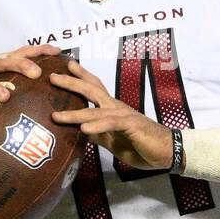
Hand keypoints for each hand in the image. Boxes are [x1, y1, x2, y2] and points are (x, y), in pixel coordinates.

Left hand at [49, 59, 173, 169]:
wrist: (166, 152)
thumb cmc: (141, 145)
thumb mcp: (113, 141)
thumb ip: (97, 134)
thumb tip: (78, 132)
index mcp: (112, 108)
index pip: (94, 87)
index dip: (80, 76)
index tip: (64, 66)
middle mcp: (116, 107)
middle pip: (92, 90)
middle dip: (71, 82)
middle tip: (52, 76)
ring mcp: (124, 115)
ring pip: (96, 110)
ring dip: (74, 113)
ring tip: (56, 115)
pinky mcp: (131, 126)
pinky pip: (111, 124)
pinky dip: (96, 126)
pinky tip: (83, 129)